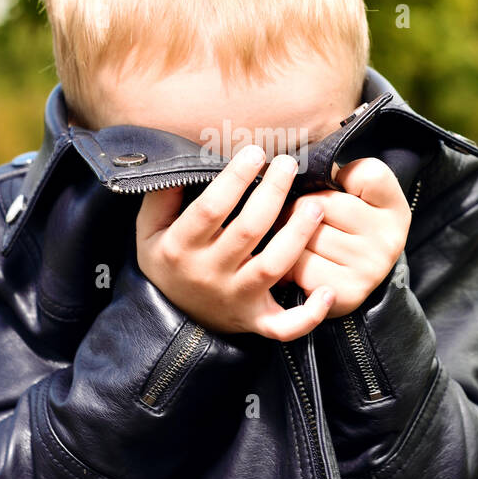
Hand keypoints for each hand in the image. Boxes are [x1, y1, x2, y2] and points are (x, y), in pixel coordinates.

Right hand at [136, 145, 334, 341]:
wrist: (167, 316)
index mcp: (180, 247)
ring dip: (297, 236)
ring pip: (272, 268)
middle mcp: (208, 274)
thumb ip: (163, 194)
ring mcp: (235, 298)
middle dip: (272, 193)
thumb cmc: (166, 259)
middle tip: (288, 163)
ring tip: (314, 206)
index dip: (234, 179)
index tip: (254, 152)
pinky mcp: (255, 320)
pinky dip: (309, 316)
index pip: (210, 208)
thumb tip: (184, 157)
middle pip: (248, 231)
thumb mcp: (150, 228)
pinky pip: (284, 326)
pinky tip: (327, 290)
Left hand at [282, 158, 410, 317]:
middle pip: (322, 205)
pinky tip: (297, 264)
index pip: (367, 174)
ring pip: (305, 237)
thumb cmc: (346, 226)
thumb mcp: (355, 194)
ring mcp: (371, 269)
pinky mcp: (349, 293)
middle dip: (298, 208)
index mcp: (395, 208)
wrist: (354, 278)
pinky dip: (289, 266)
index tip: (338, 187)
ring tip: (292, 239)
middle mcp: (390, 239)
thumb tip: (290, 173)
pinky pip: (300, 268)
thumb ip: (335, 175)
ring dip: (288, 238)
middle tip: (295, 214)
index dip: (341, 176)